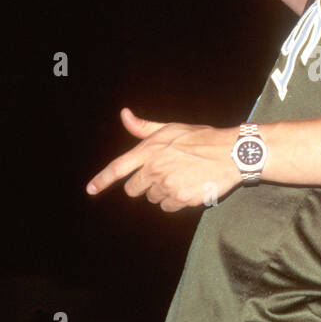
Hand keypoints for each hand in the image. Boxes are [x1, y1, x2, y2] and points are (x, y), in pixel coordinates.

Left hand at [85, 109, 241, 211]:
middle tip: (163, 174)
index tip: (90, 190)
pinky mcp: (181, 199)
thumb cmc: (201, 138)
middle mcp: (155, 169)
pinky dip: (175, 201)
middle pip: (133, 189)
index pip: (117, 168)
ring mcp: (167, 185)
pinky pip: (168, 207)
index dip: (101, 180)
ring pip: (153, 198)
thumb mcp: (170, 128)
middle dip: (143, 184)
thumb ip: (144, 127)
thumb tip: (124, 114)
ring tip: (182, 177)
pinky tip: (188, 187)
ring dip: (162, 192)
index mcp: (149, 150)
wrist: (230, 153)